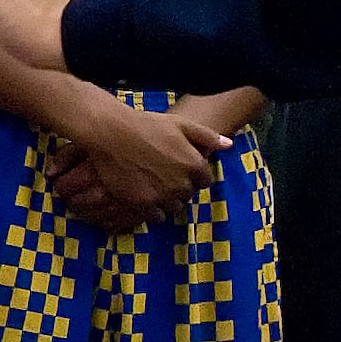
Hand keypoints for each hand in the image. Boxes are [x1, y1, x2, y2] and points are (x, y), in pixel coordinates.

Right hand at [49, 99, 224, 225]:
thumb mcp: (181, 124)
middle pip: (188, 195)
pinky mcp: (143, 204)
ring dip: (167, 200)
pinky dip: (153, 211)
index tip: (181, 169)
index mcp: (194, 164)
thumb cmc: (146, 125)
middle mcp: (181, 183)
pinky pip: (156, 217)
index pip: (205, 180)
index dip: (194, 175)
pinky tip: (145, 198)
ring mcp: (162, 196)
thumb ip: (207, 136)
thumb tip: (229, 145)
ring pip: (174, 207)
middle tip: (164, 177)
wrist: (111, 133)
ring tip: (154, 188)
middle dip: (180, 188)